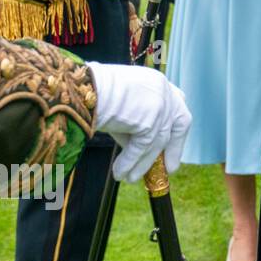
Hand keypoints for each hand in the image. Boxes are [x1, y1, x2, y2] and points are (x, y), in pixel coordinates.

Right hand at [85, 63, 191, 182]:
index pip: (177, 103)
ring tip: (130, 179)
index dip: (175, 124)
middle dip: (175, 148)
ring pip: (156, 142)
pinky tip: (118, 174)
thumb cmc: (93, 92)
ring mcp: (159, 107)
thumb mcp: (122, 102)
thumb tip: (138, 149)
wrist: (80, 87)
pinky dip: (129, 163)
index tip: (173, 138)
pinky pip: (141, 149)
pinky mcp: (149, 122)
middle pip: (180, 123)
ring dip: (143, 164)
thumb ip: (135, 121)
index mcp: (157, 82)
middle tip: (169, 169)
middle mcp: (163, 92)